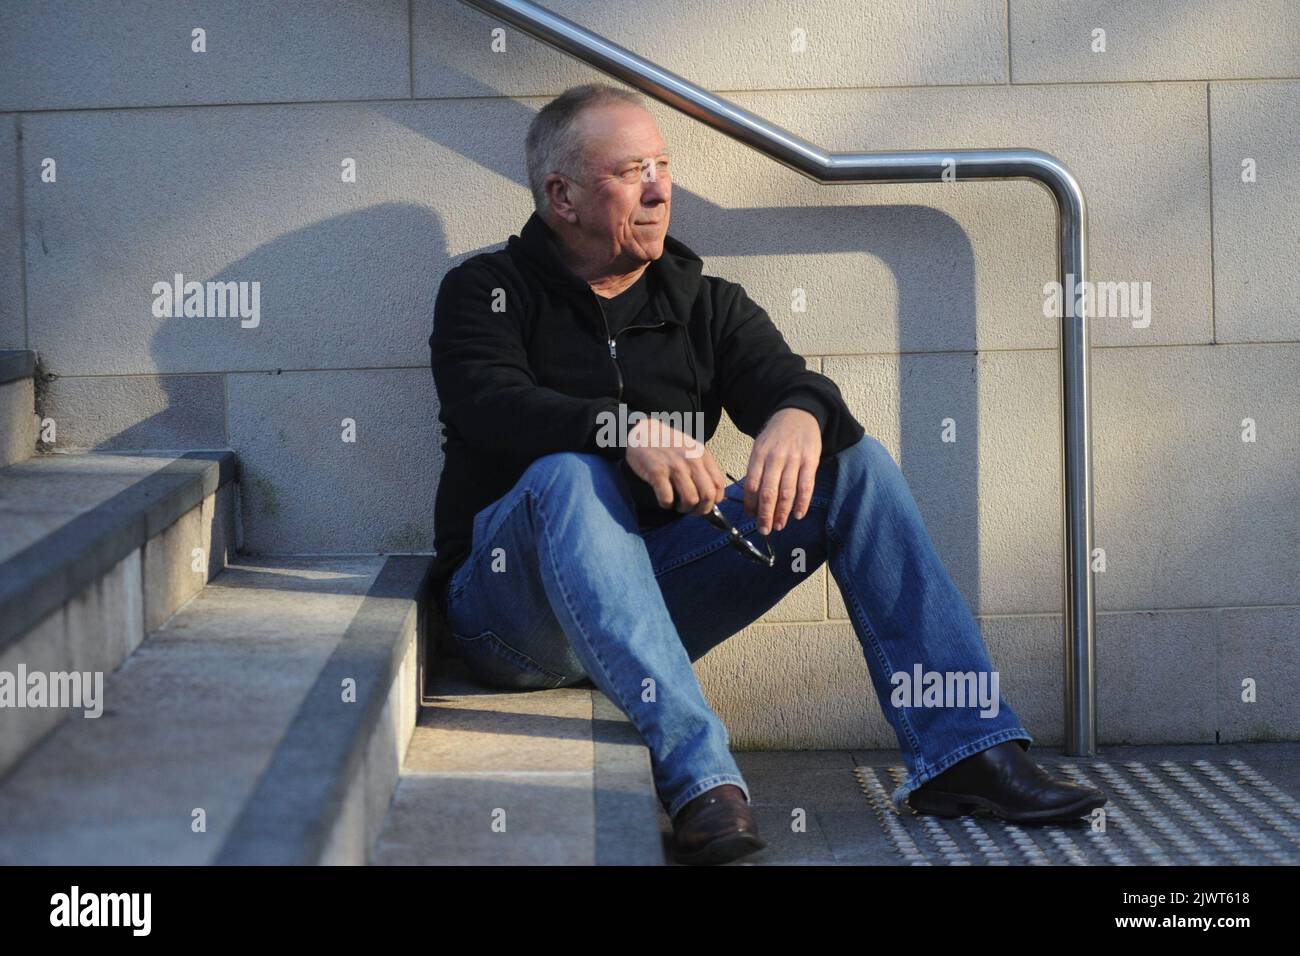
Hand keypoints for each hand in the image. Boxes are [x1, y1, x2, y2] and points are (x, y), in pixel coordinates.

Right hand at [623, 417, 727, 516]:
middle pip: (708, 495)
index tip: (707, 504)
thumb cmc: (666, 443)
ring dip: (684, 508)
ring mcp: (675, 466)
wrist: (642, 430)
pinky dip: (666, 504)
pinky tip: (664, 499)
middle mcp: (691, 460)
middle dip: (701, 510)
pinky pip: (667, 498)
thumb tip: (711, 495)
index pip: (719, 484)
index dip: (715, 500)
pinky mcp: (657, 472)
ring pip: (690, 500)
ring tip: (677, 504)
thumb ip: (702, 467)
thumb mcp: (691, 449)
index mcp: (702, 455)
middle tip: (692, 510)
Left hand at [742, 407, 820, 533]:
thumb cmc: (776, 436)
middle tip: (764, 529)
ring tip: (779, 526)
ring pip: (787, 492)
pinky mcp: (811, 460)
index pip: (752, 485)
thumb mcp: (760, 448)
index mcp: (759, 455)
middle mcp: (775, 458)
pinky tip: (798, 515)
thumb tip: (752, 501)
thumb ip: (756, 471)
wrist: (798, 414)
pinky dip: (802, 503)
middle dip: (765, 514)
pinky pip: (806, 486)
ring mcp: (794, 459)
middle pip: (768, 492)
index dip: (751, 504)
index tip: (751, 517)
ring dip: (782, 512)